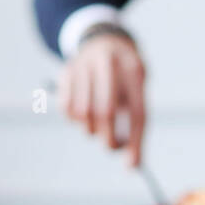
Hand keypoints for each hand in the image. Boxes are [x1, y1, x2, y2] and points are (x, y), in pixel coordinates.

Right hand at [57, 32, 146, 165]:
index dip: (135, 142)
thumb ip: (135, 125)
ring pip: (83, 113)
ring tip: (97, 123)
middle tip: (110, 145)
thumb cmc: (124, 77)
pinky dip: (74, 120)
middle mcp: (109, 62)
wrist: (103, 39)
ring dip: (90, 129)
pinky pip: (66, 109)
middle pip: (105, 113)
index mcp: (134, 69)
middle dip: (108, 139)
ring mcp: (85, 64)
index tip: (132, 166)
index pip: (137, 112)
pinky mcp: (67, 70)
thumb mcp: (137, 90)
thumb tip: (133, 164)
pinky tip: (82, 113)